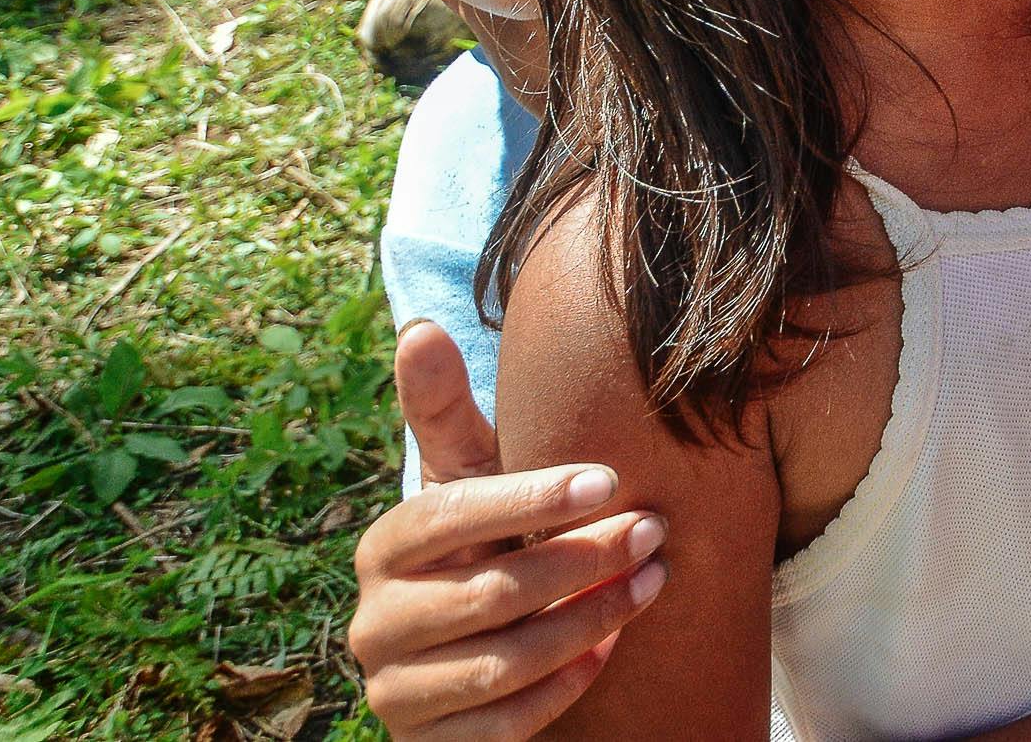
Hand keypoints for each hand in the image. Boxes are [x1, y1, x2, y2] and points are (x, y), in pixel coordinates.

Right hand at [349, 321, 669, 741]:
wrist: (469, 653)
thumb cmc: (482, 541)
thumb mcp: (467, 481)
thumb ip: (445, 413)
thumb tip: (417, 326)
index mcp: (383, 547)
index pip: (449, 516)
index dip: (527, 499)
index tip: (608, 480)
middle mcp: (375, 623)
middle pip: (488, 592)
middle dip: (581, 560)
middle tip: (655, 530)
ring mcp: (397, 691)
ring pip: (504, 661)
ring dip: (591, 619)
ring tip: (653, 581)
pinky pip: (508, 723)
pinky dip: (566, 685)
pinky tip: (612, 649)